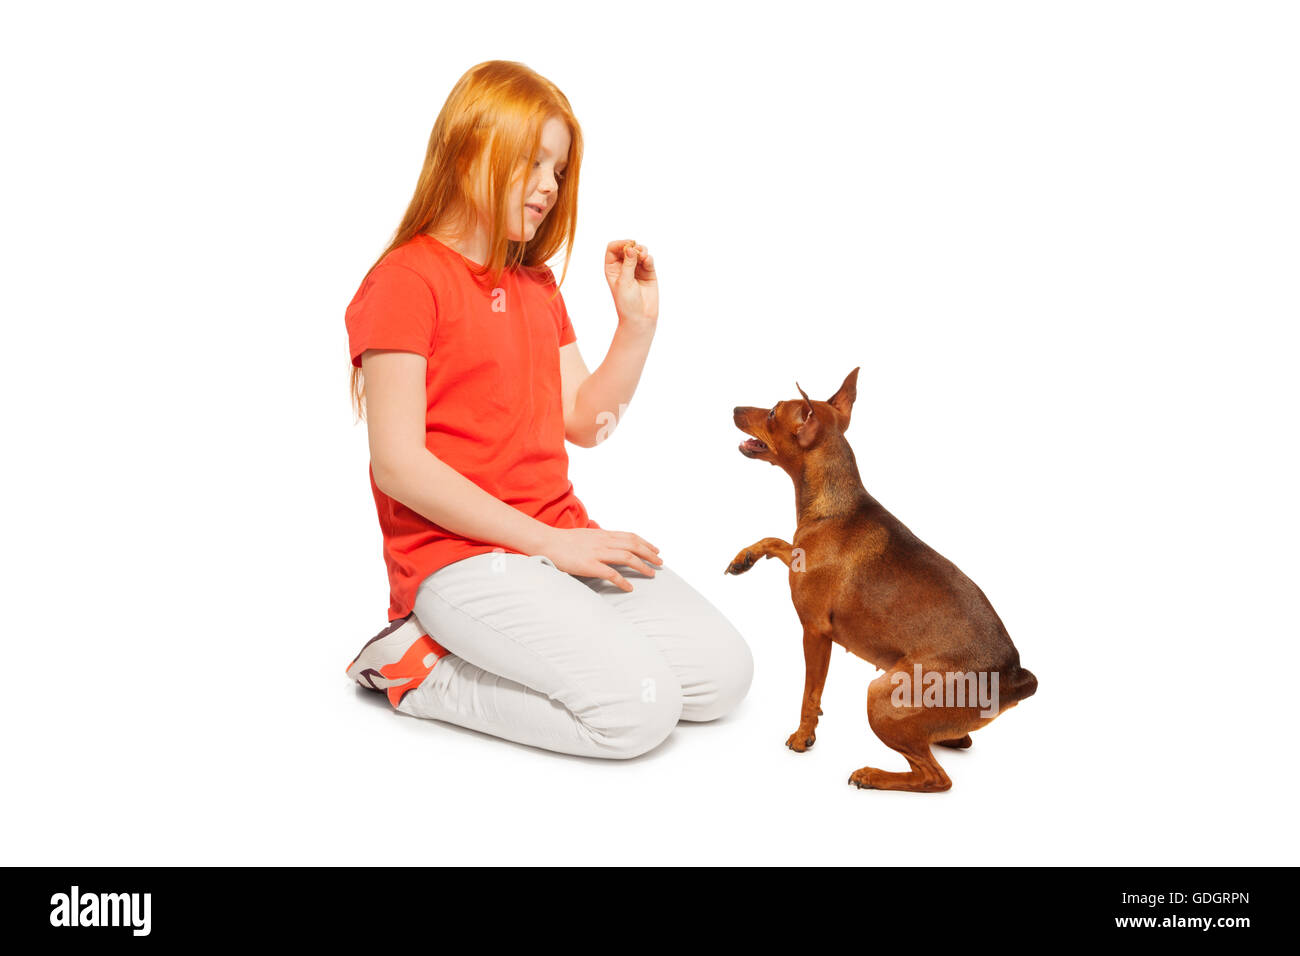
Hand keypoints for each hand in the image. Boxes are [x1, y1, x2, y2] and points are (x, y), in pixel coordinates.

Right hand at [538, 526, 662, 591]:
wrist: (546, 542)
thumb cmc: (563, 541)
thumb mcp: (586, 535)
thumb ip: (599, 539)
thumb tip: (610, 543)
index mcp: (603, 534)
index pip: (630, 536)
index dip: (646, 543)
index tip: (656, 550)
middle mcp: (603, 541)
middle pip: (634, 545)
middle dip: (650, 554)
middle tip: (660, 563)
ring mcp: (597, 553)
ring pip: (627, 558)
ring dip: (642, 566)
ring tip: (651, 574)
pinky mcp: (589, 565)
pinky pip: (611, 574)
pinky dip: (623, 581)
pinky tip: (629, 588)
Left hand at [604, 239, 657, 326]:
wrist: (640, 317)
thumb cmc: (627, 302)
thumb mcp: (624, 281)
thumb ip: (628, 264)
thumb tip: (631, 247)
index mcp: (612, 268)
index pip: (612, 248)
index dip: (619, 244)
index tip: (628, 246)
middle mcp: (624, 267)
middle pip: (626, 247)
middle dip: (632, 246)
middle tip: (637, 251)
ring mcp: (636, 269)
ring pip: (639, 251)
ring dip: (642, 250)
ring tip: (644, 256)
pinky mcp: (648, 272)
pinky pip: (648, 259)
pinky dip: (648, 257)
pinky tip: (648, 261)